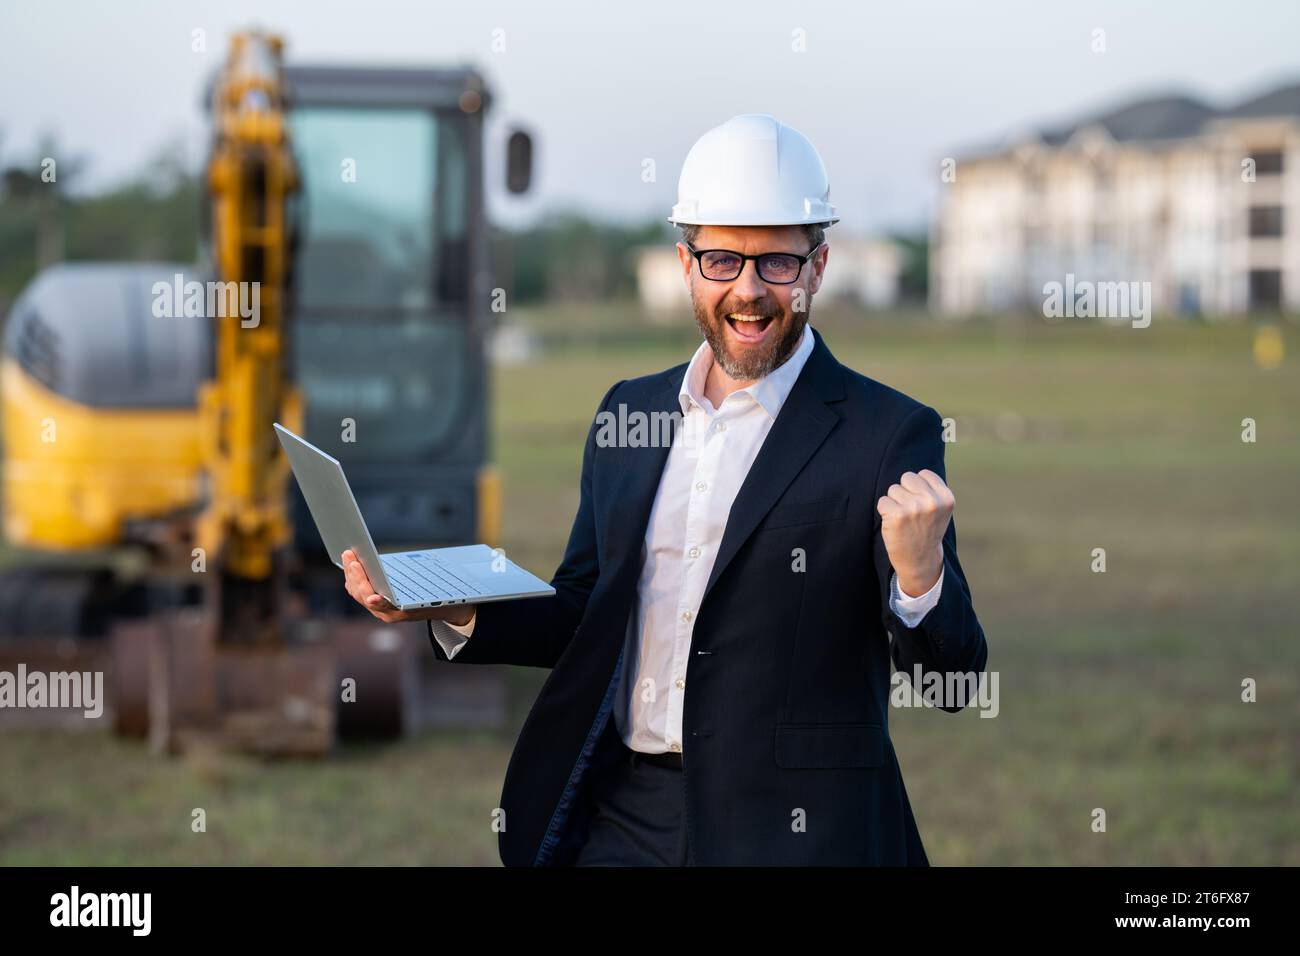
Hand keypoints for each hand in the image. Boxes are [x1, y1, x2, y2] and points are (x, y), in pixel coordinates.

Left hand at [341, 549, 475, 625]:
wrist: (443, 611)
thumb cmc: (447, 596)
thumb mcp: (451, 587)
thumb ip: (453, 579)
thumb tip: (485, 563)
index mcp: (407, 612)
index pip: (388, 608)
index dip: (378, 603)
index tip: (371, 598)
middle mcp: (390, 614)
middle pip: (365, 596)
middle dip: (357, 576)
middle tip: (352, 557)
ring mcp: (380, 610)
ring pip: (358, 593)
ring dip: (352, 575)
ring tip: (349, 554)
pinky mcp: (374, 603)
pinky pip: (358, 591)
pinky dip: (353, 577)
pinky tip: (352, 562)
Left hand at [876, 469, 952, 595]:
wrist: (920, 560)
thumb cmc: (927, 530)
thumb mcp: (939, 509)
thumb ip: (931, 490)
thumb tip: (914, 473)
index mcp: (946, 497)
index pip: (923, 474)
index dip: (918, 488)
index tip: (921, 504)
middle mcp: (931, 501)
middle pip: (907, 477)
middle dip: (905, 491)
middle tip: (910, 512)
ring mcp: (914, 508)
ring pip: (893, 489)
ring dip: (894, 502)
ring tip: (904, 519)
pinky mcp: (896, 515)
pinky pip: (883, 501)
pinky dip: (884, 511)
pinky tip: (894, 524)